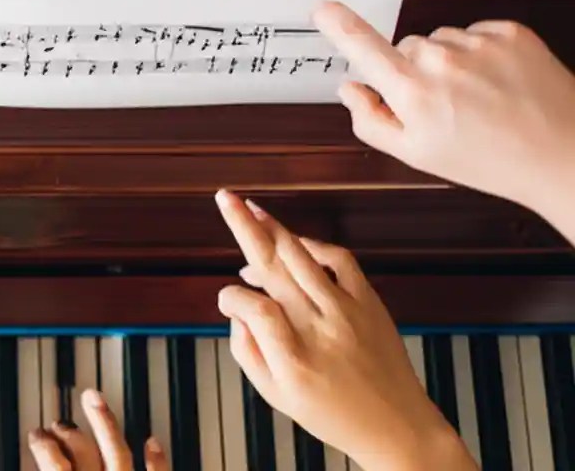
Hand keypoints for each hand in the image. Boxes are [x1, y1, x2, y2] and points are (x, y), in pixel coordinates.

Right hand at [28, 389, 167, 470]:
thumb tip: (34, 467)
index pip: (53, 464)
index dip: (41, 446)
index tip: (37, 435)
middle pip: (83, 452)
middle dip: (68, 433)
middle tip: (59, 424)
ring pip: (118, 453)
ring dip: (105, 424)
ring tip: (95, 399)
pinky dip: (156, 460)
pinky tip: (152, 441)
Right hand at [213, 189, 474, 470]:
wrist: (397, 425)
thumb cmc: (332, 414)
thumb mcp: (276, 396)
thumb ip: (247, 351)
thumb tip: (235, 310)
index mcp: (291, 358)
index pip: (248, 307)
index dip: (230, 297)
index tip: (226, 302)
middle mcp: (317, 329)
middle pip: (274, 266)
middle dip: (245, 227)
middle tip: (225, 198)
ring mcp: (346, 311)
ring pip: (302, 255)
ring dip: (274, 226)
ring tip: (251, 206)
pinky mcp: (369, 302)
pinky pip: (339, 260)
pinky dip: (313, 245)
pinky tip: (293, 241)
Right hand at [314, 1, 574, 221]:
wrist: (562, 155)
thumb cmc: (490, 160)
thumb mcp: (416, 154)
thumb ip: (371, 120)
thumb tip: (350, 89)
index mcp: (413, 91)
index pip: (362, 46)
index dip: (338, 25)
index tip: (322, 9)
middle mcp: (442, 59)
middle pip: (406, 48)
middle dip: (412, 69)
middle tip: (439, 104)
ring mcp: (478, 42)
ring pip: (442, 41)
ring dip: (449, 61)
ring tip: (476, 96)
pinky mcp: (510, 32)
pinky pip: (477, 33)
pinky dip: (481, 53)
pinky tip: (497, 83)